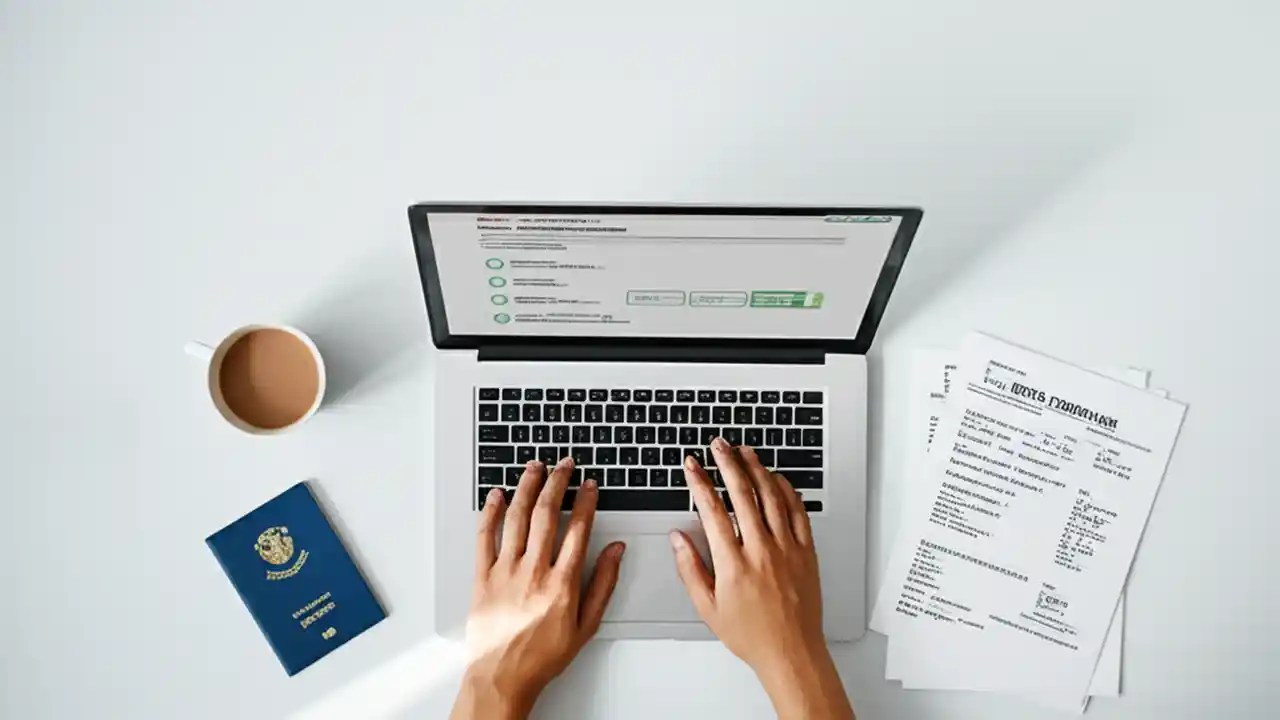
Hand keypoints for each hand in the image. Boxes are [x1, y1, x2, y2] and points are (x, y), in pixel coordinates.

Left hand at [451, 459, 624, 719]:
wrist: (502, 677)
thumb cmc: (543, 656)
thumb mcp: (586, 625)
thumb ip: (603, 584)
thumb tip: (616, 551)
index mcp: (562, 583)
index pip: (578, 529)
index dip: (585, 501)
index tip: (589, 485)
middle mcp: (533, 572)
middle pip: (547, 514)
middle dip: (557, 483)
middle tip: (564, 466)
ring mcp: (505, 572)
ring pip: (517, 518)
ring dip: (527, 487)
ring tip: (534, 468)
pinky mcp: (482, 577)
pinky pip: (485, 537)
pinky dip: (491, 513)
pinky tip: (497, 495)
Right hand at [671, 438, 854, 719]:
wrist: (791, 651)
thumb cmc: (751, 634)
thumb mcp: (708, 608)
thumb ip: (690, 569)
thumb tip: (677, 539)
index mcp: (733, 564)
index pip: (712, 510)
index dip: (699, 482)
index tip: (692, 465)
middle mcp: (761, 550)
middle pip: (742, 494)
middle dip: (727, 464)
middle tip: (718, 446)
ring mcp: (787, 548)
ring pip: (771, 497)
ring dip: (757, 469)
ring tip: (745, 452)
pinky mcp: (806, 551)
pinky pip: (797, 512)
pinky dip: (786, 490)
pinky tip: (777, 478)